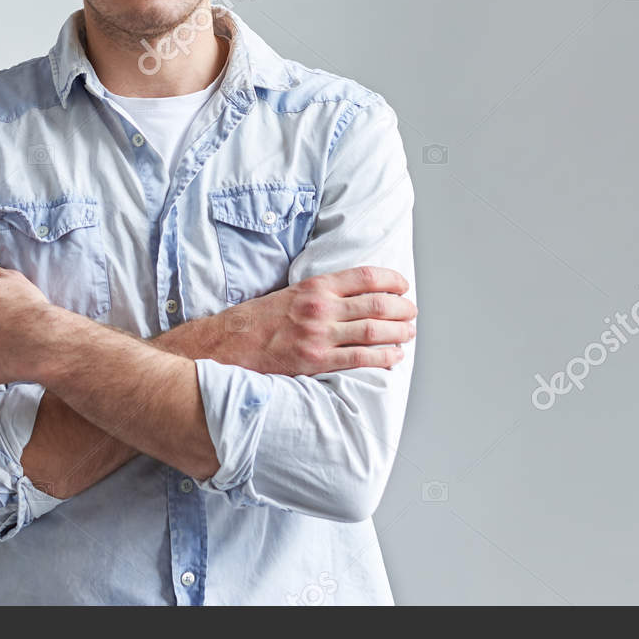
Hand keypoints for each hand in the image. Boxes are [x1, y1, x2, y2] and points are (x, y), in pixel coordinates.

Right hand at [209, 266, 415, 374]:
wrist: (226, 344)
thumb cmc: (256, 320)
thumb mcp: (288, 293)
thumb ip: (318, 294)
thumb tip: (350, 297)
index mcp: (314, 286)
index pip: (365, 277)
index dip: (391, 280)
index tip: (403, 285)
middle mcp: (320, 308)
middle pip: (376, 304)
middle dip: (402, 308)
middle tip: (412, 312)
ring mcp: (319, 335)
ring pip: (373, 331)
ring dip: (398, 332)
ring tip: (409, 333)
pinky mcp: (315, 361)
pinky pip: (360, 359)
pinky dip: (383, 357)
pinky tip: (394, 356)